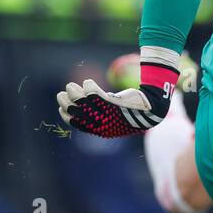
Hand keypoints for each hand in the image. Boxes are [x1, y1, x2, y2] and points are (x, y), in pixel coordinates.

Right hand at [57, 59, 178, 137]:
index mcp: (100, 130)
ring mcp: (107, 113)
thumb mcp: (112, 117)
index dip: (66, 114)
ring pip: (82, 101)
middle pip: (75, 111)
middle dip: (66, 101)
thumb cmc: (131, 113)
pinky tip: (88, 83)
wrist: (150, 110)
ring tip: (73, 86)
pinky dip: (88, 86)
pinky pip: (94, 93)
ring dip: (74, 91)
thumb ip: (97, 114)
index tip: (62, 106)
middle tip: (64, 92)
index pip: (76, 124)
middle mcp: (102, 123)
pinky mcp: (113, 103)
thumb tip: (80, 106)